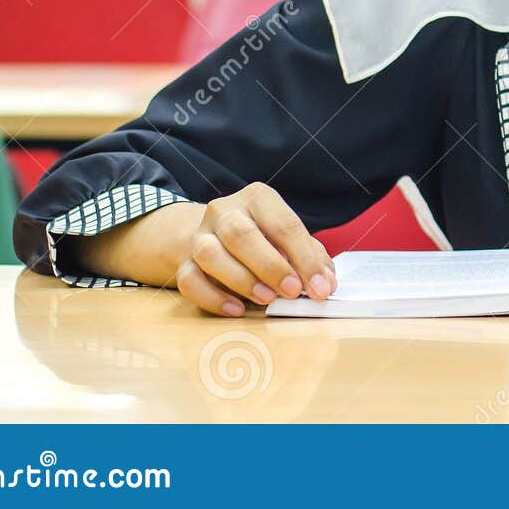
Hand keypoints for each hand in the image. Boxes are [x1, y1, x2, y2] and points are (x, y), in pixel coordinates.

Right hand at [175, 183, 337, 316]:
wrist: (216, 235)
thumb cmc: (265, 238)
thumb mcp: (290, 239)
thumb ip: (311, 258)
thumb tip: (325, 284)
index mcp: (258, 198)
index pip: (284, 224)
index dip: (305, 258)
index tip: (320, 287)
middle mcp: (224, 211)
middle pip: (241, 235)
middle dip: (271, 266)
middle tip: (292, 292)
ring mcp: (199, 235)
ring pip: (209, 254)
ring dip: (241, 280)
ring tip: (266, 299)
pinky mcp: (183, 262)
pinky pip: (189, 280)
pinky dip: (213, 298)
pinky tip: (237, 310)